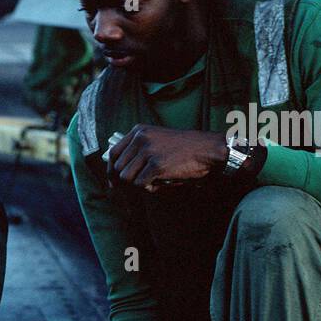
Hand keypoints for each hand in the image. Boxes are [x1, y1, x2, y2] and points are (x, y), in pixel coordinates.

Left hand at [107, 125, 226, 190]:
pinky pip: (140, 184)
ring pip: (126, 178)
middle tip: (136, 188)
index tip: (113, 182)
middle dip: (124, 182)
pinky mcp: (156, 165)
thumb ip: (139, 150)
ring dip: (137, 185)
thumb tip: (118, 173)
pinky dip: (149, 189)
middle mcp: (141, 138)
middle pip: (118, 168)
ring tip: (152, 183)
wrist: (209, 150)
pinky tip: (160, 184)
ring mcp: (148, 151)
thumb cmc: (186, 149)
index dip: (111, 170)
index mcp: (139, 131)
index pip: (113, 153)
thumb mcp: (158, 140)